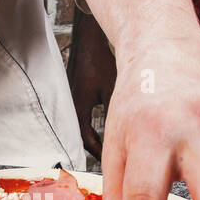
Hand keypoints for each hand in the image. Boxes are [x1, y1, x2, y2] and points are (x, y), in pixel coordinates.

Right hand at [67, 9, 115, 159]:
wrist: (88, 42)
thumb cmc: (100, 60)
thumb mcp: (113, 87)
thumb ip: (117, 111)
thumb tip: (127, 132)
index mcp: (79, 106)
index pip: (86, 138)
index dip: (99, 151)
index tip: (110, 157)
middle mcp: (72, 106)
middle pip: (82, 137)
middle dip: (96, 148)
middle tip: (109, 157)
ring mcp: (72, 101)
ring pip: (82, 128)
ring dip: (94, 138)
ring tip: (109, 146)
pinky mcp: (75, 96)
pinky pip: (82, 118)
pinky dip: (92, 126)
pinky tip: (105, 127)